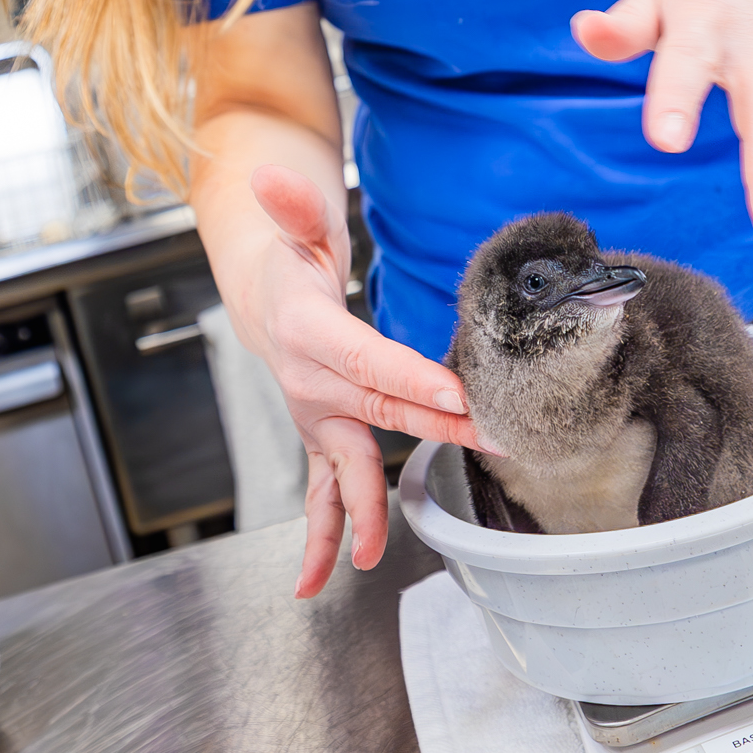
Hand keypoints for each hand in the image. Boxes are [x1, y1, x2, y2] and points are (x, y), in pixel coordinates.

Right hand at [235, 164, 491, 598]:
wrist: (262, 296)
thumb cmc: (292, 260)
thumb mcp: (299, 223)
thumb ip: (295, 203)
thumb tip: (273, 176)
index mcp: (311, 332)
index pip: (367, 359)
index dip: (410, 378)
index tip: (456, 396)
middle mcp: (309, 383)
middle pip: (380, 411)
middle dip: (436, 432)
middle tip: (491, 444)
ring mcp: (316, 418)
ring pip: (346, 467)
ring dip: (363, 511)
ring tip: (371, 556)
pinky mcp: (324, 439)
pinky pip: (325, 493)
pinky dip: (325, 535)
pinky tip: (326, 577)